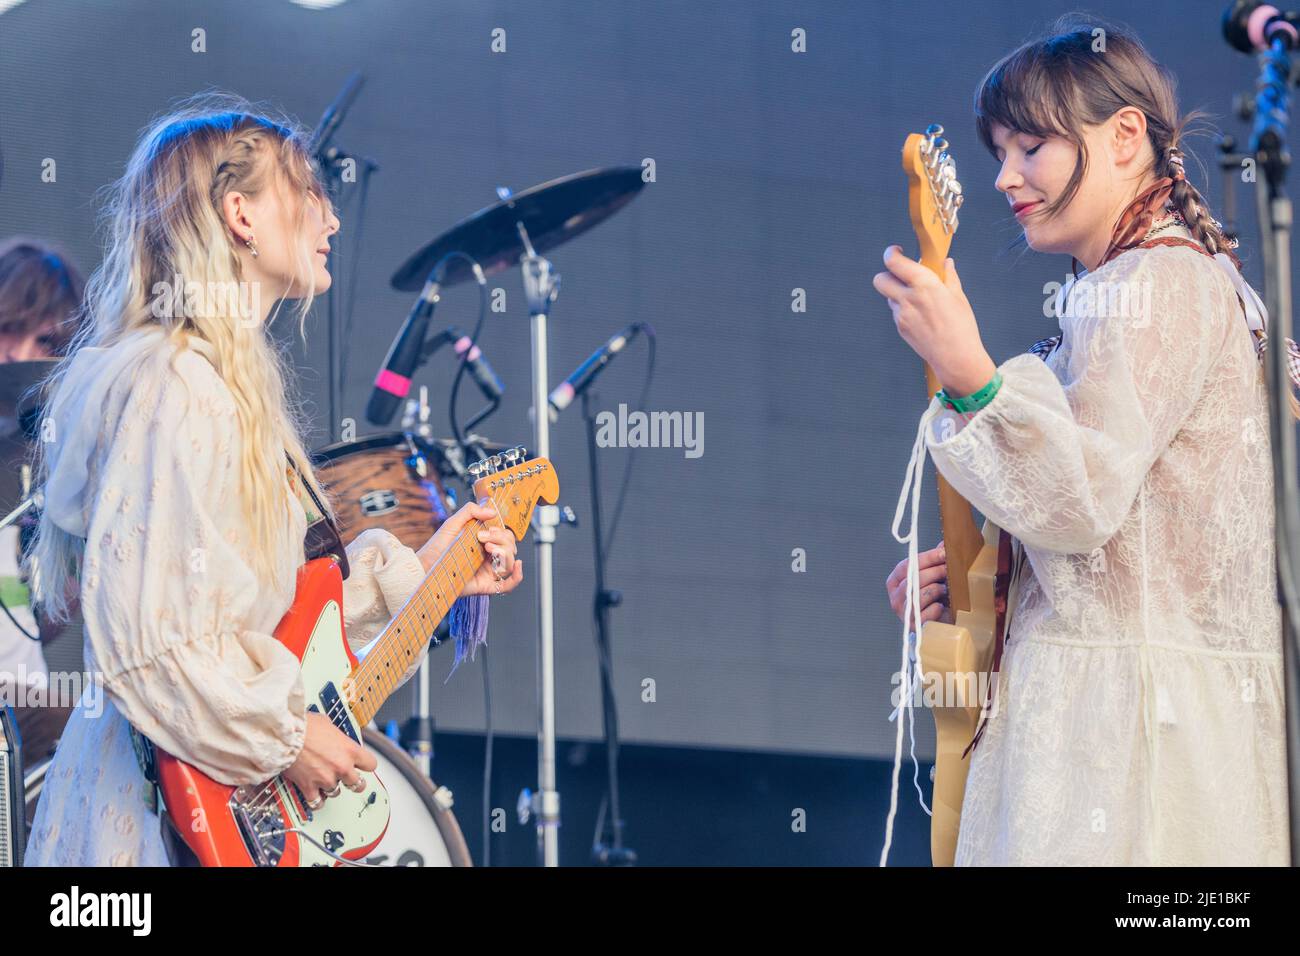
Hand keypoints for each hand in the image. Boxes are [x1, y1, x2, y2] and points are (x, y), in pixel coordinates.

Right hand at [284, 711, 377, 806]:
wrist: (286, 736)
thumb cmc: (305, 726)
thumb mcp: (328, 723)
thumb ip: (336, 735)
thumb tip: (335, 736)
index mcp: (350, 750)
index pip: (370, 764)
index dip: (365, 765)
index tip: (362, 766)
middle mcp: (342, 767)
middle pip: (358, 784)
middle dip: (353, 782)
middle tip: (350, 780)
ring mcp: (326, 779)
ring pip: (336, 792)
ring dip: (331, 787)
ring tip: (325, 781)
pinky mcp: (309, 787)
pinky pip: (317, 802)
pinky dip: (316, 801)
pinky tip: (316, 796)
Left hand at [416, 500, 523, 597]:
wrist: (425, 566)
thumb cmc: (437, 546)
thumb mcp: (453, 523)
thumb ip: (471, 511)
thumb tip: (492, 511)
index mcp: (483, 543)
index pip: (504, 536)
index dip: (501, 531)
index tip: (488, 528)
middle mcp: (488, 557)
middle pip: (510, 547)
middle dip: (502, 539)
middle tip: (483, 538)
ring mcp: (488, 572)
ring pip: (510, 563)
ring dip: (505, 553)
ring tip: (489, 548)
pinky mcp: (486, 585)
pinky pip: (508, 584)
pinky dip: (517, 576)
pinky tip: (517, 565)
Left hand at [871, 246, 996, 396]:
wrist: (955, 356)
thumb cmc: (961, 326)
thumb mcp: (959, 296)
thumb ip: (949, 276)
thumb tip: (947, 263)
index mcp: (924, 284)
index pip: (894, 262)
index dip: (891, 253)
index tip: (896, 251)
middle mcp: (907, 298)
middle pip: (880, 279)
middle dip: (887, 274)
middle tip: (901, 275)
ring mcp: (901, 314)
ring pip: (888, 296)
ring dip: (898, 292)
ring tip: (919, 298)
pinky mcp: (900, 327)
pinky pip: (896, 312)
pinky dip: (903, 308)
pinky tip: (921, 315)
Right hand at [885, 539, 952, 626]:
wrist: (939, 623)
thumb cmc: (934, 597)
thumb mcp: (933, 576)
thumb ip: (936, 560)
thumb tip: (945, 543)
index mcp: (895, 582)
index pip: (906, 566)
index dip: (926, 558)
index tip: (943, 552)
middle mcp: (895, 597)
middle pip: (912, 579)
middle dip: (934, 571)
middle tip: (949, 568)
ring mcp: (903, 612)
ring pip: (919, 594)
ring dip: (936, 589)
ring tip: (945, 589)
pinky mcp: (913, 626)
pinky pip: (926, 612)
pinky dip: (936, 608)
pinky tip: (941, 606)